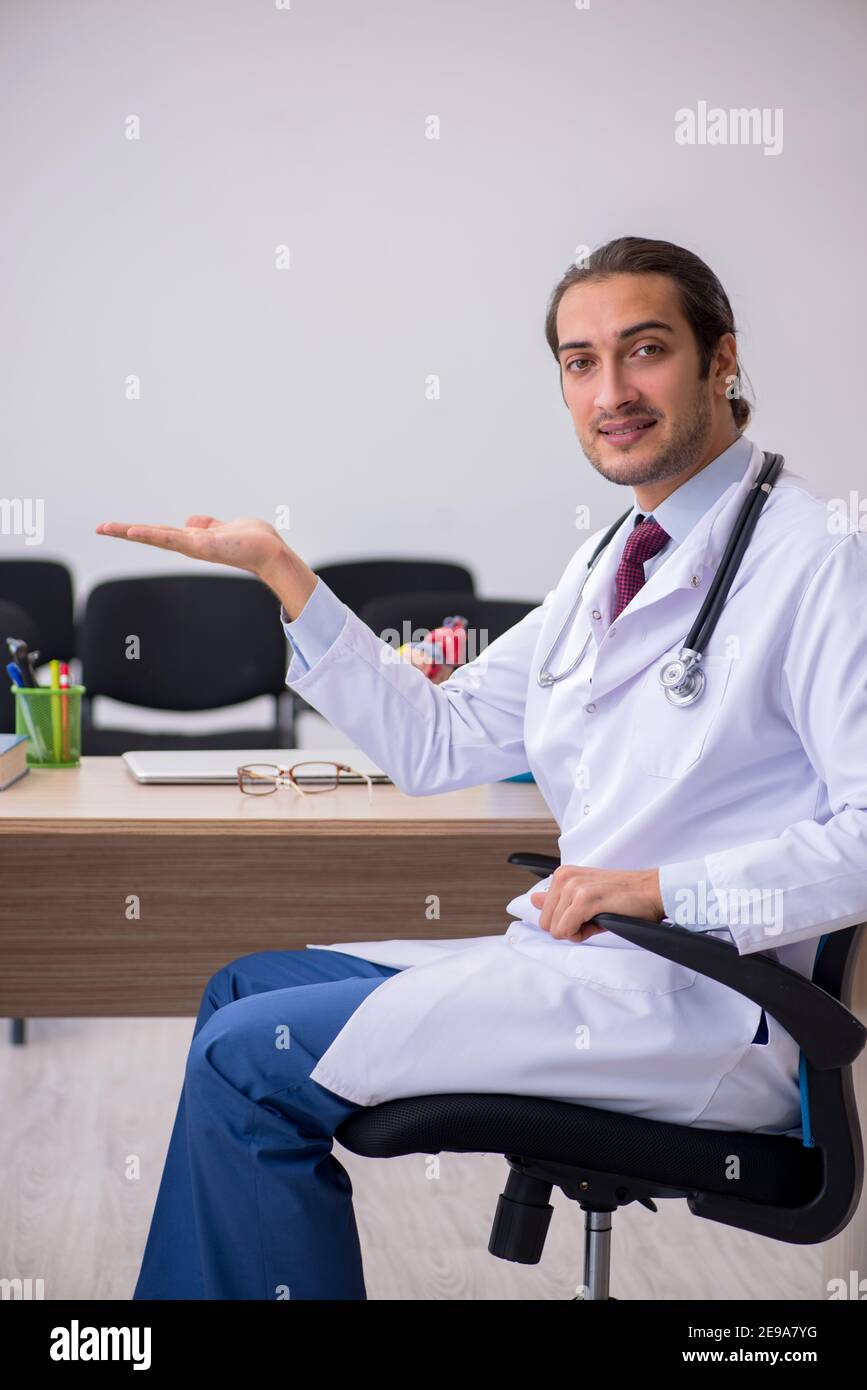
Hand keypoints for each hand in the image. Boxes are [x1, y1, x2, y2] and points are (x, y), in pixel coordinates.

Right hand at [95, 515, 286, 578]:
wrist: (269, 552)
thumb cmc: (251, 541)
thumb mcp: (223, 528)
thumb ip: (207, 525)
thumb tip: (191, 521)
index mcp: (193, 540)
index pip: (160, 533)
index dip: (138, 530)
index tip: (116, 527)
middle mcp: (189, 545)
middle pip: (151, 537)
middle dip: (124, 533)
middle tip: (99, 528)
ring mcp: (194, 547)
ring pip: (157, 538)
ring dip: (132, 533)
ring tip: (109, 528)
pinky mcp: (201, 546)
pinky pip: (173, 539)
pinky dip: (152, 535)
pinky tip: (135, 531)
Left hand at [529, 865, 664, 943]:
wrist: (652, 891)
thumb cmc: (622, 896)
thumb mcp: (584, 896)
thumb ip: (557, 900)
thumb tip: (534, 900)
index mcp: (563, 875)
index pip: (544, 914)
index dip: (566, 922)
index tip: (586, 914)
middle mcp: (564, 877)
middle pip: (546, 924)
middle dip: (569, 929)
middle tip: (592, 919)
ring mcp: (574, 887)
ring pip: (555, 929)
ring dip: (578, 931)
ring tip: (599, 917)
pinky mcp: (584, 899)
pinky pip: (566, 930)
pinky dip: (582, 934)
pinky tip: (599, 922)